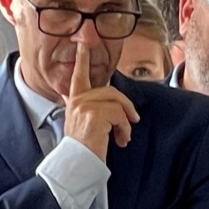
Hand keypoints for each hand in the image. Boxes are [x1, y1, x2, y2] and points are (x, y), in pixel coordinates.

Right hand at [64, 42, 138, 161]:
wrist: (78, 163)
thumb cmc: (85, 148)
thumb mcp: (85, 124)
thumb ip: (93, 111)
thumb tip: (117, 110)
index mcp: (74, 100)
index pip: (78, 75)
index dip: (82, 59)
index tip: (83, 45)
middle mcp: (77, 100)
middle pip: (110, 90)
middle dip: (126, 105)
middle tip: (134, 120)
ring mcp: (84, 105)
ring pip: (116, 103)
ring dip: (125, 122)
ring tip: (124, 136)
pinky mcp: (94, 114)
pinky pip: (119, 114)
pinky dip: (125, 129)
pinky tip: (121, 140)